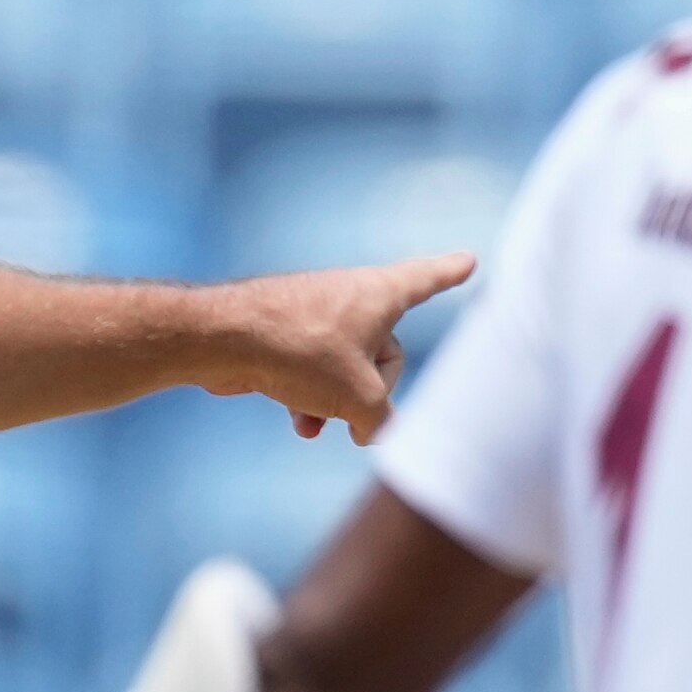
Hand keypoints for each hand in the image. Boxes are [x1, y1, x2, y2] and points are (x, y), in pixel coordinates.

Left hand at [191, 251, 475, 442]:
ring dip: (335, 402)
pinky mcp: (287, 336)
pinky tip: (298, 423)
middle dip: (370, 390)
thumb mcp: (358, 396)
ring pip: (346, 370)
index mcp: (380, 294)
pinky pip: (314, 373)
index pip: (427, 280)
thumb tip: (371, 431)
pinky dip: (311, 398)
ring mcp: (317, 316)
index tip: (469, 260)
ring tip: (314, 422)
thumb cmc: (299, 352)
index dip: (449, 273)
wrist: (221, 339)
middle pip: (386, 353)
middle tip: (349, 404)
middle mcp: (352, 297)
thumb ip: (381, 420)